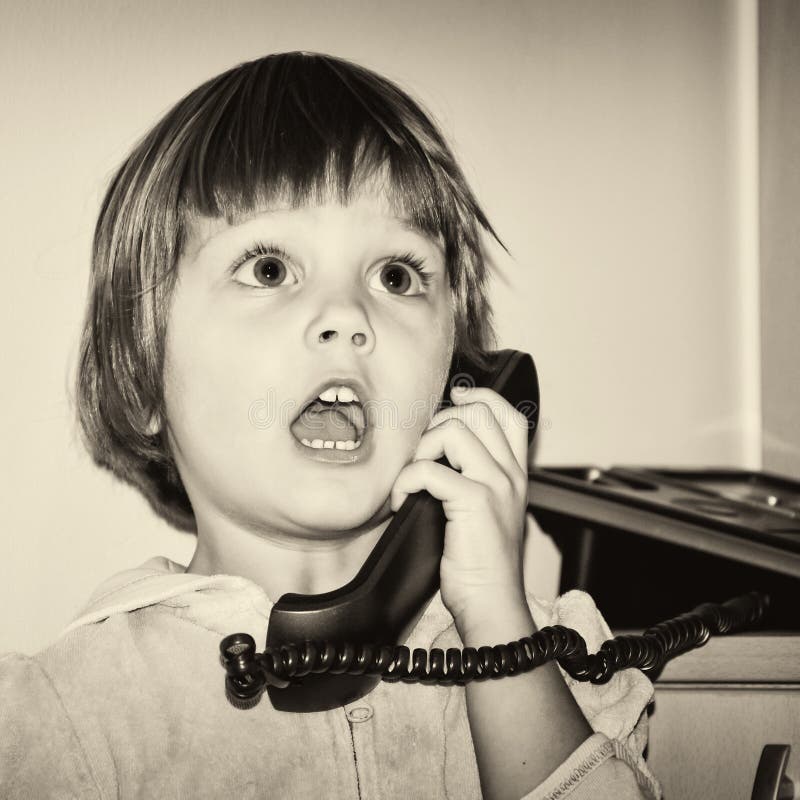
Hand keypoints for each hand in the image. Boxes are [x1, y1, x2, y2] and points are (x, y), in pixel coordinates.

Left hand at [389, 385, 531, 631]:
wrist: (492, 604)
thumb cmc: (480, 565)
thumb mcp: (485, 513)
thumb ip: (473, 480)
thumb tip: (435, 452)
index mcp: (515, 474)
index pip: (509, 413)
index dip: (480, 395)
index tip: (453, 397)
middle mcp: (510, 474)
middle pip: (477, 410)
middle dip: (437, 423)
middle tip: (419, 455)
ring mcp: (495, 485)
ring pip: (453, 429)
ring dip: (418, 449)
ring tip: (409, 479)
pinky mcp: (475, 502)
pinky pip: (428, 469)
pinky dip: (404, 481)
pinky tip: (399, 501)